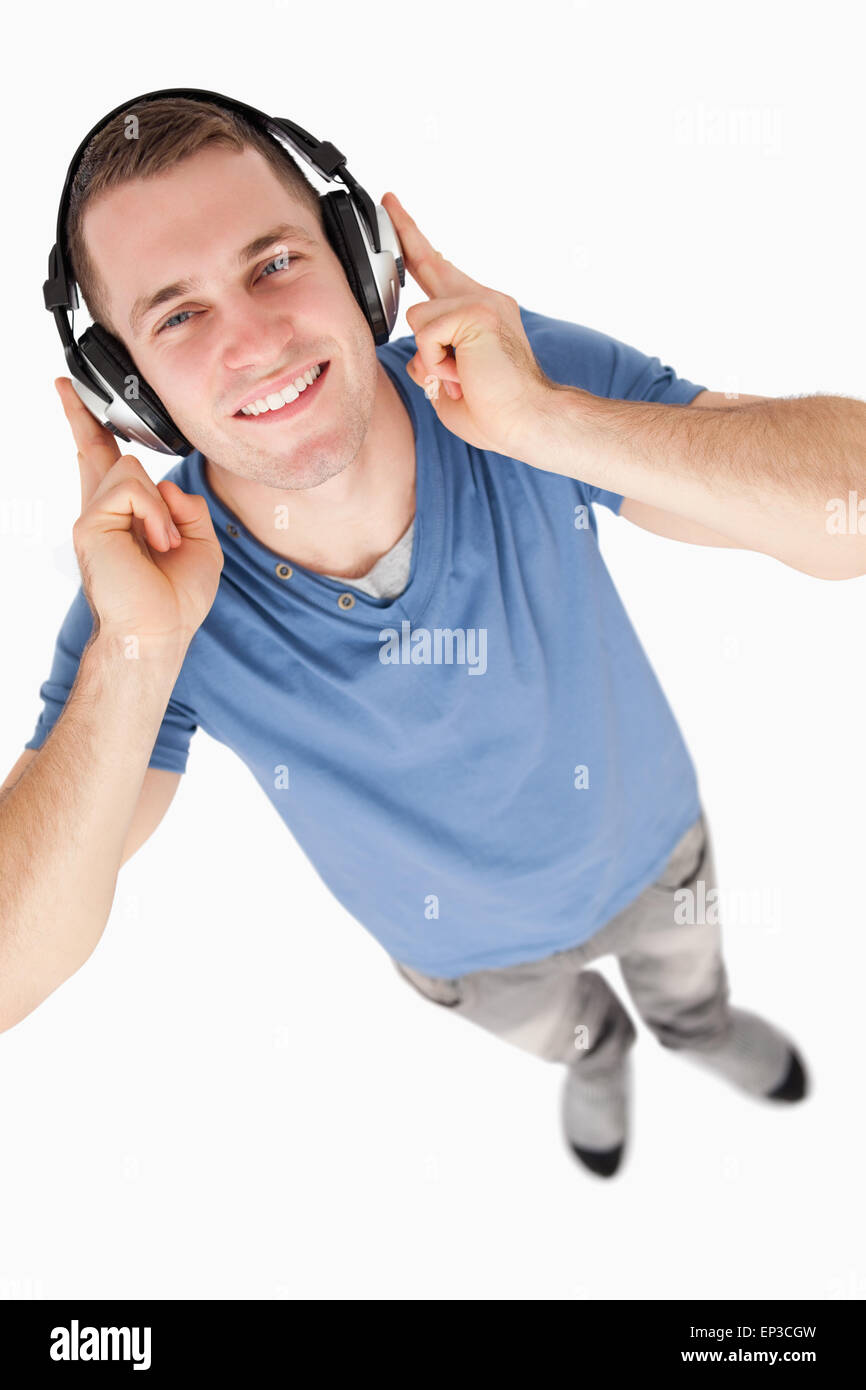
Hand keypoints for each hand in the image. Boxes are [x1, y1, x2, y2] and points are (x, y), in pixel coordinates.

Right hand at [55, 378, 223, 651]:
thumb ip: (187, 507)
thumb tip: (166, 485)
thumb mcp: (199, 543)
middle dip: (79, 414)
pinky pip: (132, 487)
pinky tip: (157, 543)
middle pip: (91, 449)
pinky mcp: (90, 521)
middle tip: (63, 384)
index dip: (90, 429)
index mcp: (125, 516)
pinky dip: (154, 514)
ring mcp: (93, 515)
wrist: (158, 632)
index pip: (106, 464)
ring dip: (160, 507)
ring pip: (131, 467)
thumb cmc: (176, 599)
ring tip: (164, 544)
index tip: (71, 397)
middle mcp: (103, 511)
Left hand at [381, 191, 552, 458]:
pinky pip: (427, 334)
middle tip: (389, 201)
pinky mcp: (477, 313)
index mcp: (478, 313)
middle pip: (427, 261)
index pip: (438, 269)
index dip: (413, 239)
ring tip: (458, 376)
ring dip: (429, 357)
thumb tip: (419, 352)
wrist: (528, 421)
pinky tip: (461, 374)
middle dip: (404, 229)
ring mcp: (481, 302)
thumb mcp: (451, 378)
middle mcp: (482, 299)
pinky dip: (436, 362)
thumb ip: (432, 354)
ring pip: (418, 316)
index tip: (393, 207)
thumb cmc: (495, 411)